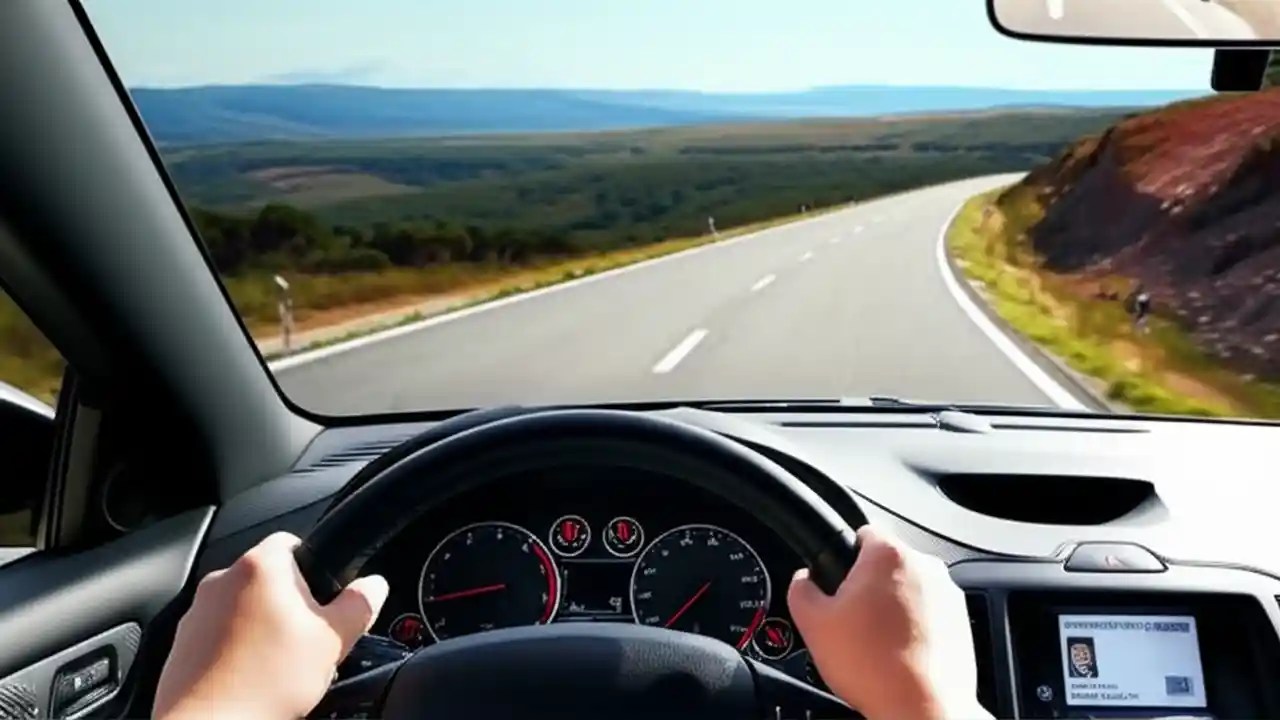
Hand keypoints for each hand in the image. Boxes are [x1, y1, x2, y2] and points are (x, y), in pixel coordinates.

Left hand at [153, 532, 388, 719]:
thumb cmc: (265, 683)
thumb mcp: (333, 641)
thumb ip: (359, 605)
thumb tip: (374, 586)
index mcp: (260, 566)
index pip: (295, 542)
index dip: (317, 567)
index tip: (326, 598)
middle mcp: (222, 581)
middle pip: (270, 578)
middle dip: (291, 605)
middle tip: (308, 640)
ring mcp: (197, 613)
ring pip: (244, 609)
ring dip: (262, 628)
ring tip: (279, 666)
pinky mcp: (183, 644)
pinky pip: (220, 637)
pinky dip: (237, 651)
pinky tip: (253, 679)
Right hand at [788, 526, 987, 719]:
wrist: (921, 708)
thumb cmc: (874, 666)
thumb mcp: (812, 623)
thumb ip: (800, 588)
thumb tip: (803, 581)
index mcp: (888, 554)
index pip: (860, 533)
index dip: (841, 558)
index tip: (837, 583)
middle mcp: (926, 566)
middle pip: (886, 564)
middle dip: (868, 586)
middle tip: (851, 620)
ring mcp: (949, 594)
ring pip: (910, 590)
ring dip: (893, 607)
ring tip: (876, 642)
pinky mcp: (961, 621)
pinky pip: (931, 614)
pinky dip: (916, 628)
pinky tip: (898, 653)